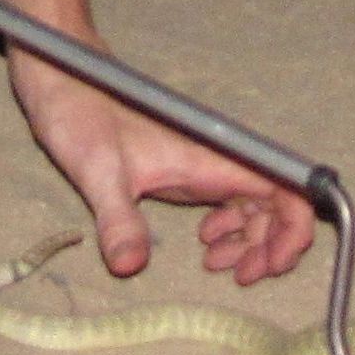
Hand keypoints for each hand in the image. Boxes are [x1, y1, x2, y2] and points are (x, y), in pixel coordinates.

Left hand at [9, 48, 316, 285]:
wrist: (63, 77)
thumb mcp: (98, 172)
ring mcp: (204, 163)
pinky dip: (229, 228)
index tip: (272, 263)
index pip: (284, 186)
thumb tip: (129, 268)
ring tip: (218, 266)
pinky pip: (229, 201)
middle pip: (277, 200)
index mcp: (211, 156)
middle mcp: (217, 158)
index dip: (292, 227)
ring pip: (255, 203)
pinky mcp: (187, 168)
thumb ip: (119, 219)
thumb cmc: (82, 114)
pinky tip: (203, 245)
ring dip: (251, 239)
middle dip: (272, 244)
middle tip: (243, 277)